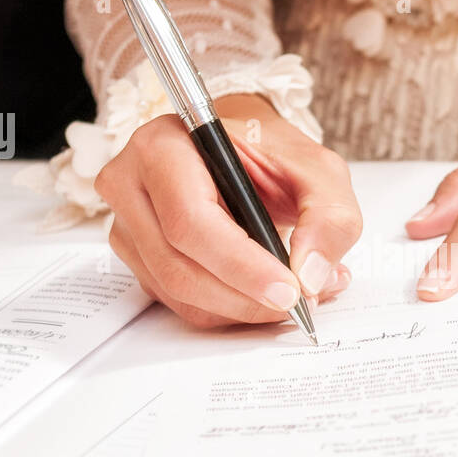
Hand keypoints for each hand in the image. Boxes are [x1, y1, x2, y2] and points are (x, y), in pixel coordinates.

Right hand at [96, 94, 361, 328]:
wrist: (243, 151)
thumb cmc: (271, 152)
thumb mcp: (319, 171)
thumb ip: (329, 217)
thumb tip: (311, 275)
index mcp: (163, 147)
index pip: (190, 220)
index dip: (240, 264)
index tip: (289, 290)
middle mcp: (131, 184)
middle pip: (177, 265)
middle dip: (244, 296)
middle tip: (298, 303)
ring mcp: (128, 225)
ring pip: (177, 292)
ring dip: (239, 308)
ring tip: (293, 296)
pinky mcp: (139, 258)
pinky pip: (178, 301)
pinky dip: (226, 309)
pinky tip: (261, 295)